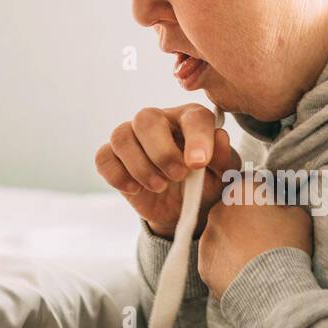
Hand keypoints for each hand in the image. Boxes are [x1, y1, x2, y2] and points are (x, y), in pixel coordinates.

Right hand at [94, 104, 240, 237]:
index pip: (193, 117)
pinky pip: (103, 157)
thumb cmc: (205, 184)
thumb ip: (224, 158)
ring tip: (160, 187)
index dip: (196, 137)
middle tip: (178, 175)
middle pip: (146, 118)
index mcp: (190, 120)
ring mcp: (132, 137)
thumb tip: (220, 138)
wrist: (182, 210)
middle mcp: (159, 121)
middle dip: (161, 151)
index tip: (198, 163)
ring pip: (121, 136)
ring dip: (140, 165)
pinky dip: (117, 175)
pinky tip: (136, 189)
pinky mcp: (113, 157)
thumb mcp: (222, 176)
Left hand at [198, 197, 312, 298]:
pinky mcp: (204, 261)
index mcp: (242, 191)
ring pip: (222, 234)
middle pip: (233, 208)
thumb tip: (281, 208)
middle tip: (265, 236)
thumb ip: (286, 205)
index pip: (252, 182)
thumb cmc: (288, 248)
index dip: (265, 193)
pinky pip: (216, 258)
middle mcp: (219, 209)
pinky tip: (244, 273)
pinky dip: (227, 263)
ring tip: (255, 259)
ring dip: (234, 240)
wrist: (273, 289)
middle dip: (246, 218)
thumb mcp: (299, 217)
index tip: (273, 206)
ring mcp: (208, 236)